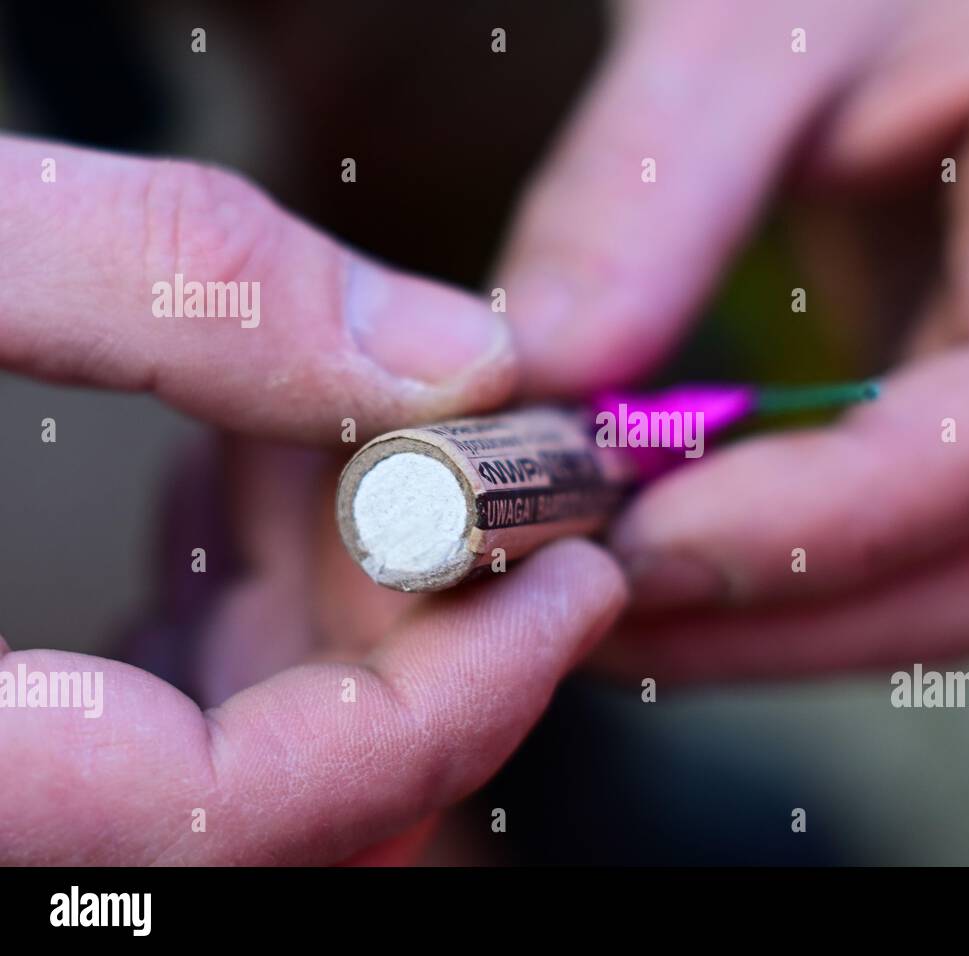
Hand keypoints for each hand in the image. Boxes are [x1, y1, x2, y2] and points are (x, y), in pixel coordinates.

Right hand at [0, 138, 625, 862]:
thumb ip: (161, 278)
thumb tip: (439, 347)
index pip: (239, 813)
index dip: (449, 701)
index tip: (576, 576)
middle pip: (249, 811)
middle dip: (416, 662)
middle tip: (515, 511)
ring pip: (201, 768)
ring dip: (339, 623)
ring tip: (393, 466)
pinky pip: (131, 710)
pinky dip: (235, 607)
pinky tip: (265, 476)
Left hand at [495, 0, 968, 679]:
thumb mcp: (737, 24)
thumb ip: (642, 193)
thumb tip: (544, 382)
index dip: (831, 518)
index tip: (640, 546)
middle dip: (781, 604)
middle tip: (587, 604)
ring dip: (781, 615)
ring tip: (612, 595)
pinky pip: (943, 535)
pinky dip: (804, 573)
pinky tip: (683, 555)